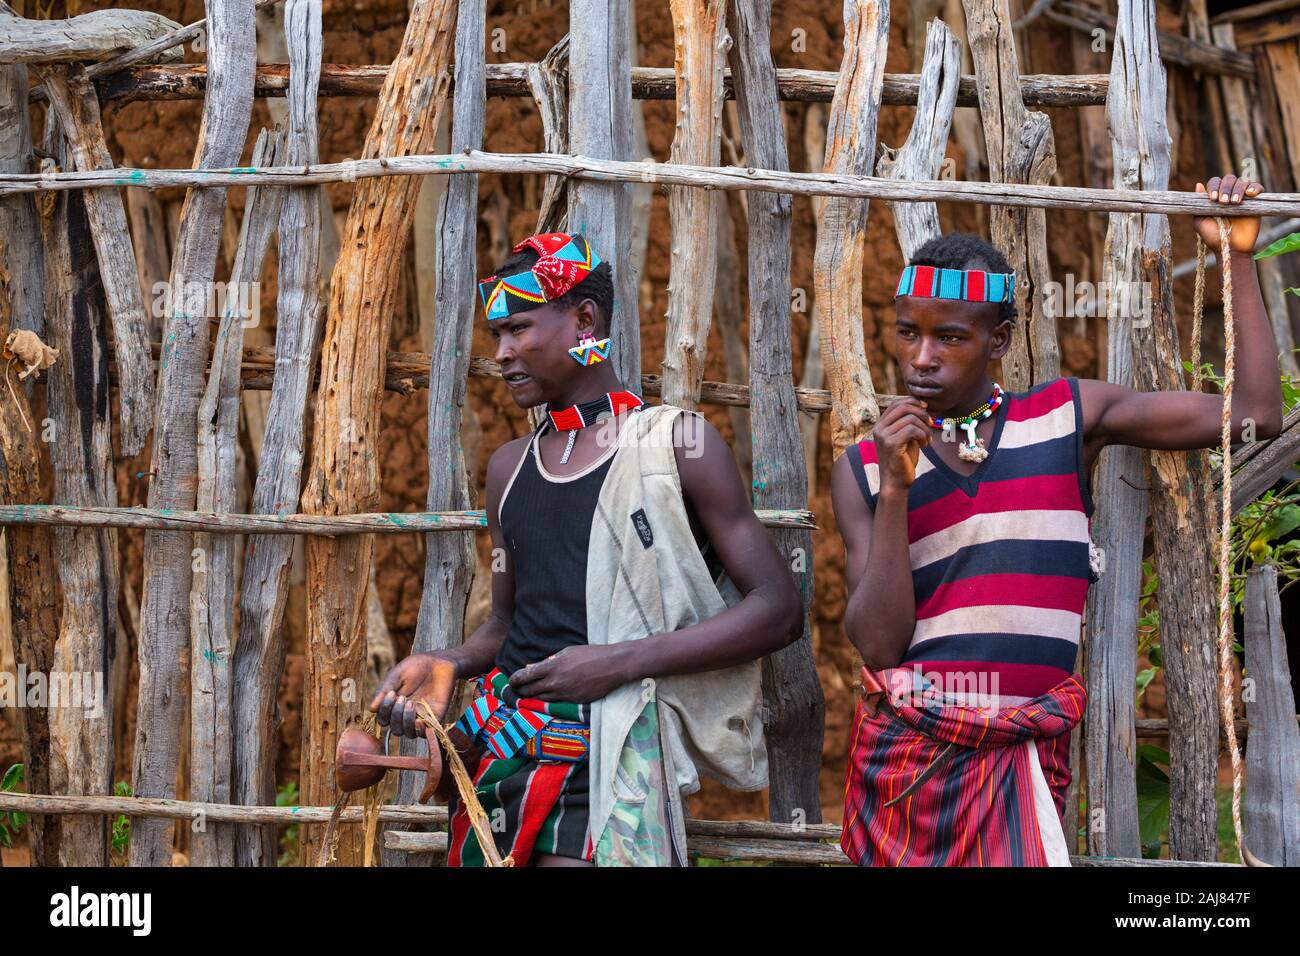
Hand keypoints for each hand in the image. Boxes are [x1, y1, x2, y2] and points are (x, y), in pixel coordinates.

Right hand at [370, 653, 458, 738]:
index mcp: (394, 706)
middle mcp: (405, 715)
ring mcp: (419, 718)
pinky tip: (418, 719)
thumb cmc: (416, 667)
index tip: (391, 694)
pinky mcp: (434, 719)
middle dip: (395, 715)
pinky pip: (425, 733)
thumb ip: (384, 690)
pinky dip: (419, 730)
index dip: (384, 711)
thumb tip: (372, 709)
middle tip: (402, 698)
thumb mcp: (397, 675)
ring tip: (411, 703)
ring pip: (407, 733)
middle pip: (394, 729)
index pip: (383, 719)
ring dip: (406, 721)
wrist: (439, 662)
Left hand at [509, 644, 631, 703]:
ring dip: (532, 697)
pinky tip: (545, 697)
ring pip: (540, 700)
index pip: (525, 676)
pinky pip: (555, 703)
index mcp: (552, 666)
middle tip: (516, 690)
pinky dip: (547, 700)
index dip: (515, 680)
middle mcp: (556, 682)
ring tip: (527, 695)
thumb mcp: (567, 652)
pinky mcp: (573, 702)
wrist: (613, 666)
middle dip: (520, 691)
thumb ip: (547, 661)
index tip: (511, 681)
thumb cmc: (590, 654)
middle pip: (529, 691)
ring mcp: (565, 694)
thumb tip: (530, 667)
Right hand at [873, 398, 930, 491]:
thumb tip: (924, 406)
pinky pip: (912, 430)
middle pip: (903, 407)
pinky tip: (925, 445)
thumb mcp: (906, 437)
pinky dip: (923, 435)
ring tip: (927, 439)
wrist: (896, 482)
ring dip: (925, 428)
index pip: (896, 403)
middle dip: (922, 413)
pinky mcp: (891, 445)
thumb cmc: (903, 460)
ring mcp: (883, 436)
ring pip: (910, 419)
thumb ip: (909, 422)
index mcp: (880, 425)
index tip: (926, 408)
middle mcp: (879, 428)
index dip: (913, 402)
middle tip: (930, 424)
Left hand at [1194, 175, 1263, 251]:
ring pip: (1242, 181)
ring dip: (1238, 189)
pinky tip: (1249, 194)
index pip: (1215, 182)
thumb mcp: (1200, 222)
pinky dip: (1254, 187)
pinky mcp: (1256, 202)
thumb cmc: (1214, 237)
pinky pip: (1258, 187)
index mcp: (1215, 197)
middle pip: (1229, 178)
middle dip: (1225, 188)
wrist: (1231, 248)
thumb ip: (1198, 205)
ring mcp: (1243, 197)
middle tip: (1223, 202)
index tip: (1213, 198)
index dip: (1214, 187)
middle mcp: (1229, 194)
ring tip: (1234, 203)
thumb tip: (1198, 184)